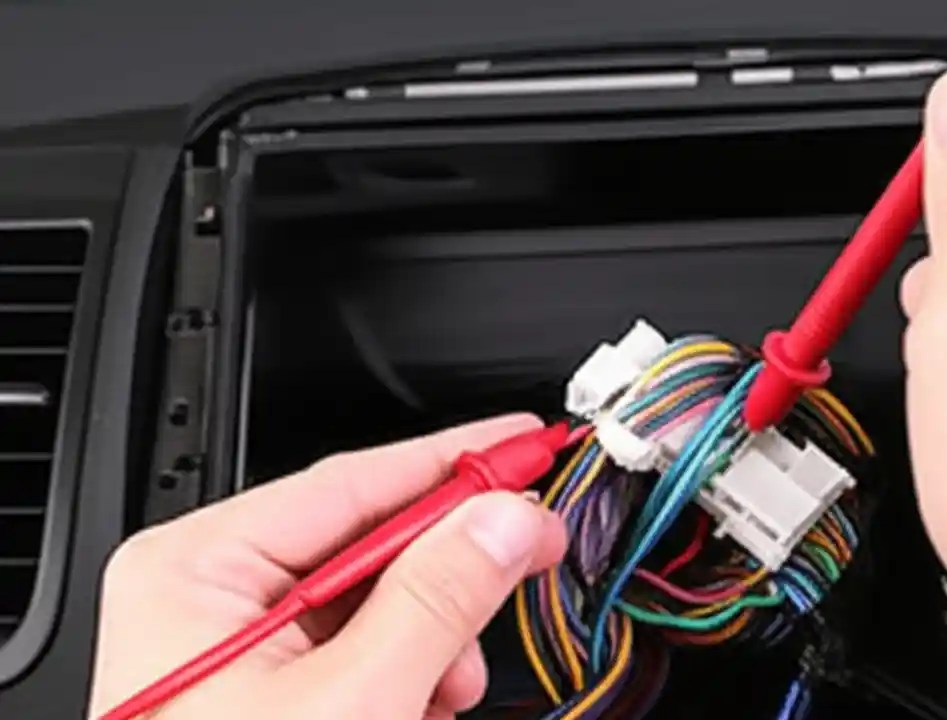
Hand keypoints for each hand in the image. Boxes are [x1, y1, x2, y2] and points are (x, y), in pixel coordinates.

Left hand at [90, 415, 566, 719]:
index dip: (450, 459)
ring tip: (447, 692)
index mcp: (197, 571)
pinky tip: (420, 712)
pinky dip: (408, 681)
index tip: (524, 443)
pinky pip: (362, 657)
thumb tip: (505, 520)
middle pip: (367, 543)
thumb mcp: (353, 703)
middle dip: (449, 573)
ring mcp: (238, 652)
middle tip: (529, 553)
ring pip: (376, 605)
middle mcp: (209, 599)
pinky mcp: (269, 698)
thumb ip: (439, 599)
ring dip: (434, 644)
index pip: (350, 481)